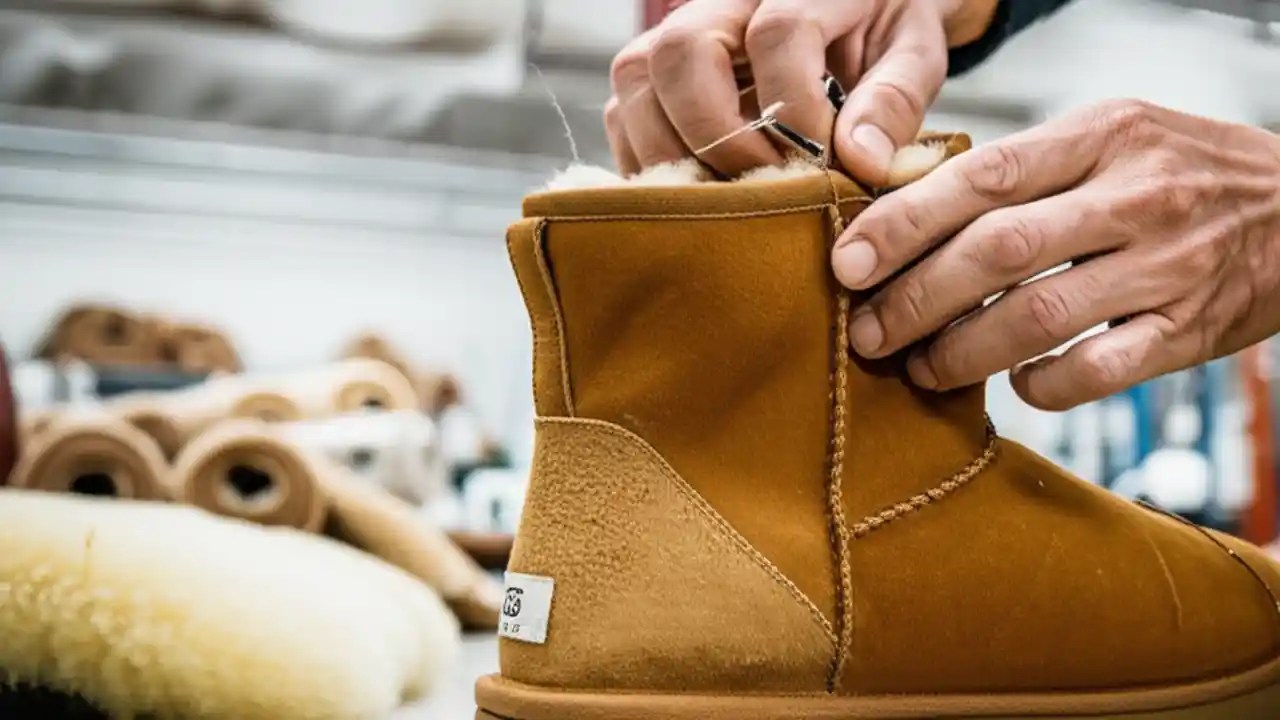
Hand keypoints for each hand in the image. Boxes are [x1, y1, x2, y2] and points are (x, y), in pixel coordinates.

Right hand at [607, 0, 998, 182]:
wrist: (859, 10)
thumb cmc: (883, 33)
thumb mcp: (914, 55)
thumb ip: (895, 100)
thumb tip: (861, 162)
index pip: (777, 34)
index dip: (797, 109)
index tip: (826, 163)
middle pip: (680, 51)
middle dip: (719, 135)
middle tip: (766, 185)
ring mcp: (677, 32)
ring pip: (636, 83)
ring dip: (674, 155)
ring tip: (730, 198)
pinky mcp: (652, 72)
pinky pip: (622, 117)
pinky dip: (651, 165)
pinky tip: (699, 194)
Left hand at [833, 99, 1279, 409]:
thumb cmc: (1179, 171)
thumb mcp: (1108, 137)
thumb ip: (1023, 171)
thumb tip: (907, 215)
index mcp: (1100, 136)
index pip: (981, 176)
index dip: (903, 222)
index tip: (847, 261)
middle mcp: (1133, 196)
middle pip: (997, 251)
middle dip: (914, 298)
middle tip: (867, 331)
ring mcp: (1166, 266)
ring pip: (1037, 317)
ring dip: (960, 352)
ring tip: (919, 366)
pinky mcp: (1190, 330)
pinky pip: (1097, 371)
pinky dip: (1040, 385)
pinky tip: (1012, 385)